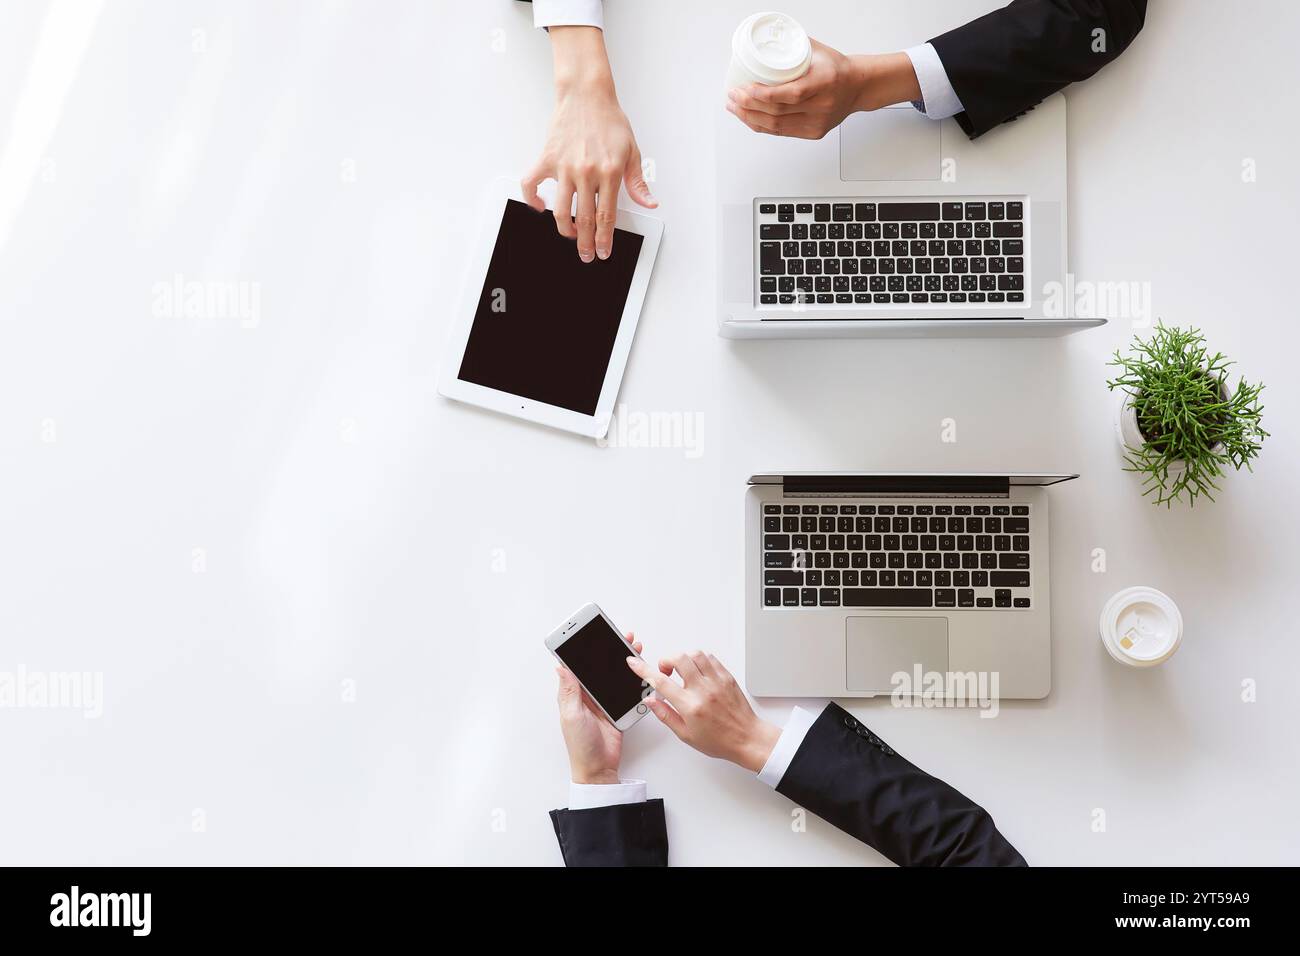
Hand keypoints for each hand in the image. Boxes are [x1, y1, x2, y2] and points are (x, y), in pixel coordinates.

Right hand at [523, 26, 656, 262]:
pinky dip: (533, 199)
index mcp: (609, 172)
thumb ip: (638, 182)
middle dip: (585, 243)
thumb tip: (649, 204)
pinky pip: (532, 184)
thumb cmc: (609, 121)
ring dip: (564, 228)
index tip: (603, 252)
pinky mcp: (547, 158)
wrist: (586, 95)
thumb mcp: (632, 151)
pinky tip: (539, 206)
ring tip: (569, 234)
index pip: (606, 216)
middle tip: (586, 255)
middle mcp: (586, 172)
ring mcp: (564, 166)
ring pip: (559, 209)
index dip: (604, 239)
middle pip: (583, 219)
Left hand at [556, 631, 643, 784]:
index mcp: (573, 693)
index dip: (581, 648)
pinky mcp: (617, 708)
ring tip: (633, 647)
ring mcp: (603, 701)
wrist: (598, 768)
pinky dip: (632, 679)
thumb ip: (570, 690)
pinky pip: (625, 689)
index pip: (576, 665)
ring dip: (623, 661)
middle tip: (619, 635)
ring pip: (613, 675)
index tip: (588, 632)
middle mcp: (587, 695)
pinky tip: (639, 670)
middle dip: (608, 650)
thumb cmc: (580, 745)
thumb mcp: (571, 715)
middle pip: (598, 666)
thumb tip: (561, 666)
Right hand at [626, 651, 780, 772]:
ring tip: (682, 671)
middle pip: (679, 659)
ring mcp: (717, 681)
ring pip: (695, 654)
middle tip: (665, 671)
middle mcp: (703, 690)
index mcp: (690, 706)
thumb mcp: (685, 734)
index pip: (660, 682)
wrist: (747, 738)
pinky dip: (700, 660)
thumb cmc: (719, 740)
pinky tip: (698, 671)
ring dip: (684, 659)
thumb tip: (650, 701)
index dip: (643, 669)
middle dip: (666, 660)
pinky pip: (710, 658)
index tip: (634, 662)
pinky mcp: (727, 676)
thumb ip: (665, 714)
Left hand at [725, 41, 919, 139]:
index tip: (744, 89)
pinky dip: (762, 126)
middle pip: (778, 112)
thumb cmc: (837, 68)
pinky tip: (749, 118)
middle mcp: (822, 106)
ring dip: (750, 118)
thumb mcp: (816, 51)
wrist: (858, 86)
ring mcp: (817, 122)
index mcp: (824, 82)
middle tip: (733, 96)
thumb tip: (761, 45)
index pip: (790, 94)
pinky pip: (782, 133)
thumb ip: (790, 48)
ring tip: (735, 107)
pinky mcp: (813, 133)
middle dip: (749, 106)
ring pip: (776, 126)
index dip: (763, 95)